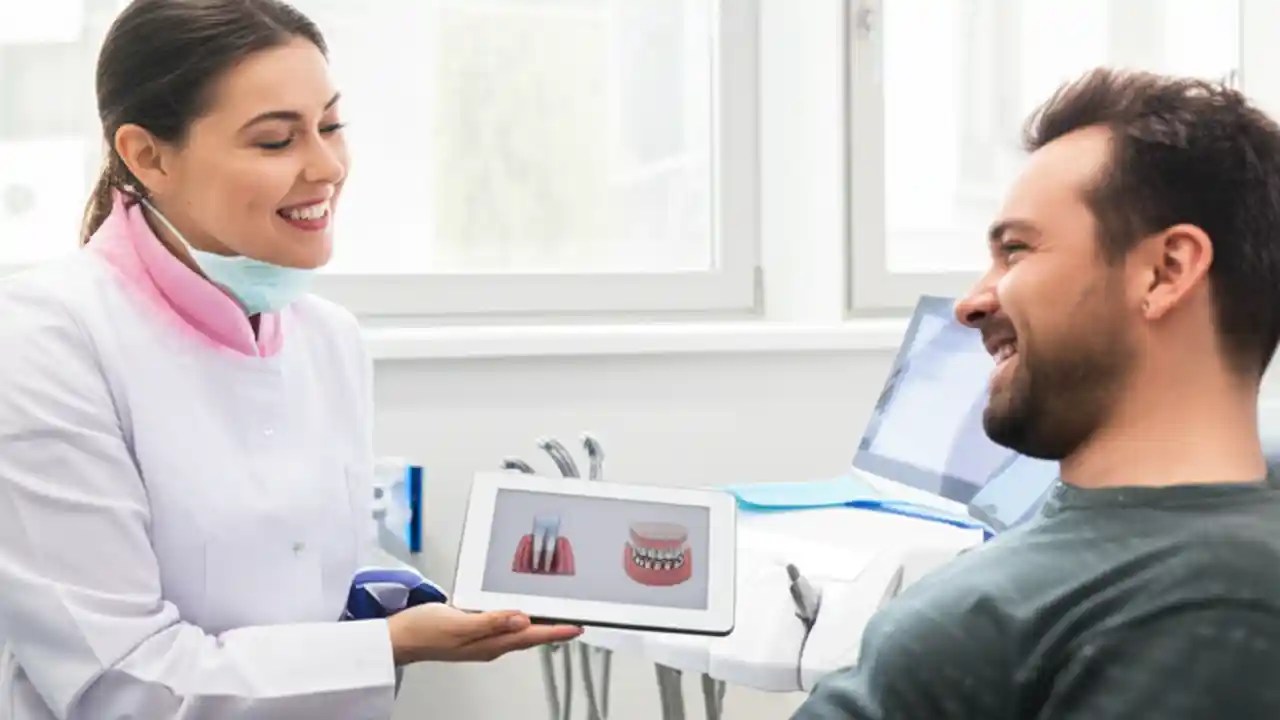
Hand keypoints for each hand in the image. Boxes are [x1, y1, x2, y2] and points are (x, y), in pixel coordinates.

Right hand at [387, 603, 582, 664]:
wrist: (398, 638)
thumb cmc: (424, 630)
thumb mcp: (459, 622)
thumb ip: (492, 621)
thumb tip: (522, 619)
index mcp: (490, 643)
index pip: (531, 637)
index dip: (556, 632)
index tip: (577, 627)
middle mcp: (489, 644)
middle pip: (528, 637)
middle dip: (552, 630)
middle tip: (572, 622)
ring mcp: (480, 640)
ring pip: (517, 633)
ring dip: (536, 626)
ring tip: (553, 618)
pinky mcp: (471, 633)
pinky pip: (502, 627)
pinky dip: (515, 620)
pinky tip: (517, 613)